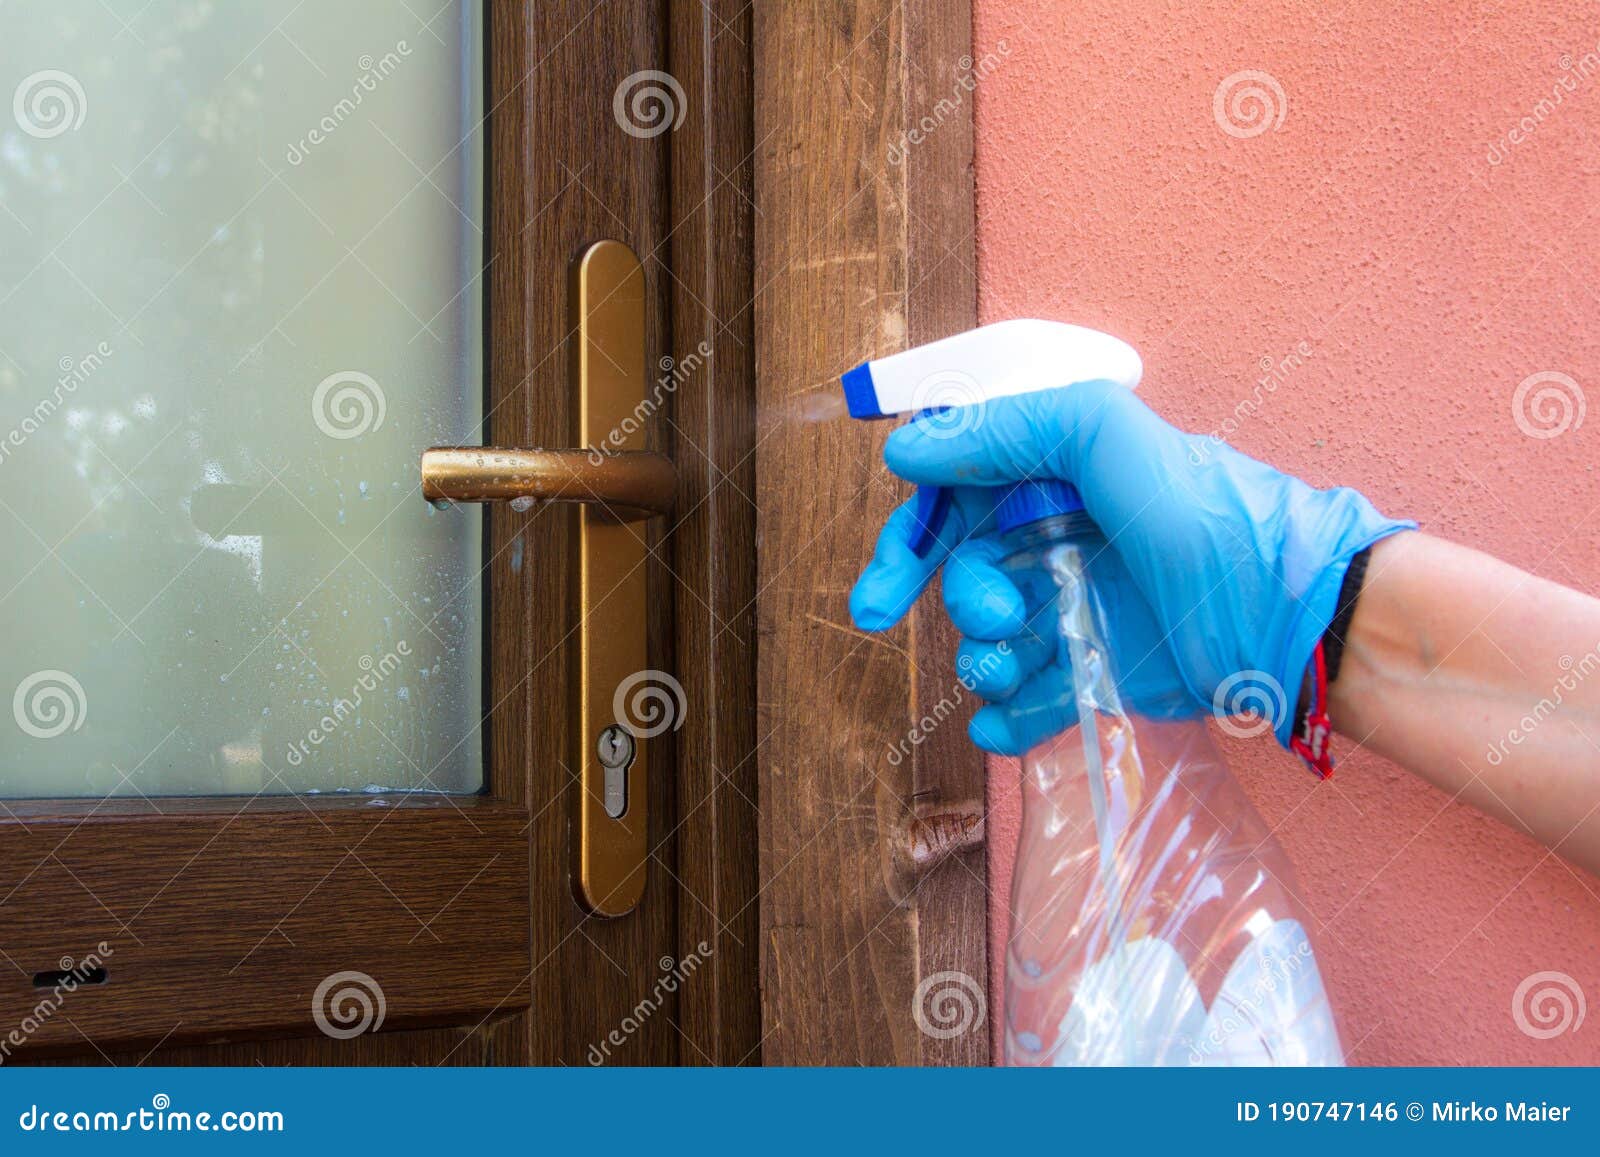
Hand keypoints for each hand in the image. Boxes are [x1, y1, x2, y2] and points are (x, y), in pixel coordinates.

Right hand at [849, 379, 1411, 755]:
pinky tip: (1001, 726)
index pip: (957, 502)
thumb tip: (906, 450)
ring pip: (991, 640)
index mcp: (1055, 479)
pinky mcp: (1102, 675)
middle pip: (965, 574)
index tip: (881, 590)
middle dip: (954, 599)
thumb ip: (1001, 430)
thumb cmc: (1202, 512)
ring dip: (981, 657)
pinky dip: (1006, 717)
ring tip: (1009, 662)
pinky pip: (1031, 701)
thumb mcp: (1100, 433)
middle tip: (974, 618)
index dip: (910, 542)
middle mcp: (1062, 541)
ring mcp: (1079, 611)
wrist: (1285, 615)